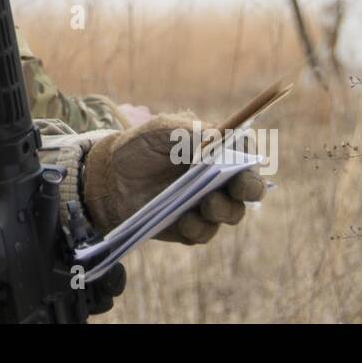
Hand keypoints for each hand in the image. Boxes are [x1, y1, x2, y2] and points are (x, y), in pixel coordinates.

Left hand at [82, 111, 265, 244]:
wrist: (110, 177)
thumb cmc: (139, 146)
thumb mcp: (159, 129)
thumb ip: (187, 130)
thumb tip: (217, 136)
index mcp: (217, 151)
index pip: (246, 154)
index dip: (251, 157)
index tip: (245, 160)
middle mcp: (219, 179)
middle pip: (250, 187)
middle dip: (249, 187)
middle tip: (239, 187)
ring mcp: (206, 204)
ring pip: (231, 213)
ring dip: (223, 209)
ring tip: (207, 203)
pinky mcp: (191, 226)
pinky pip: (204, 232)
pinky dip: (198, 227)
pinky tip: (185, 220)